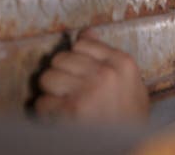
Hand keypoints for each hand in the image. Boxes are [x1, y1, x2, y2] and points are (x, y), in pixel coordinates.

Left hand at [35, 29, 149, 122]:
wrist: (132, 148)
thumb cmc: (131, 118)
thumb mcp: (131, 84)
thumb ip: (109, 57)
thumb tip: (86, 32)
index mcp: (122, 63)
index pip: (83, 43)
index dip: (76, 58)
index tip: (79, 71)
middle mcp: (105, 72)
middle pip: (61, 58)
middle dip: (61, 73)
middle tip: (68, 89)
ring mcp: (88, 90)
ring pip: (48, 77)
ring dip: (51, 91)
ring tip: (62, 102)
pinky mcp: (71, 110)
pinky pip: (43, 102)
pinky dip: (46, 111)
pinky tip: (59, 116)